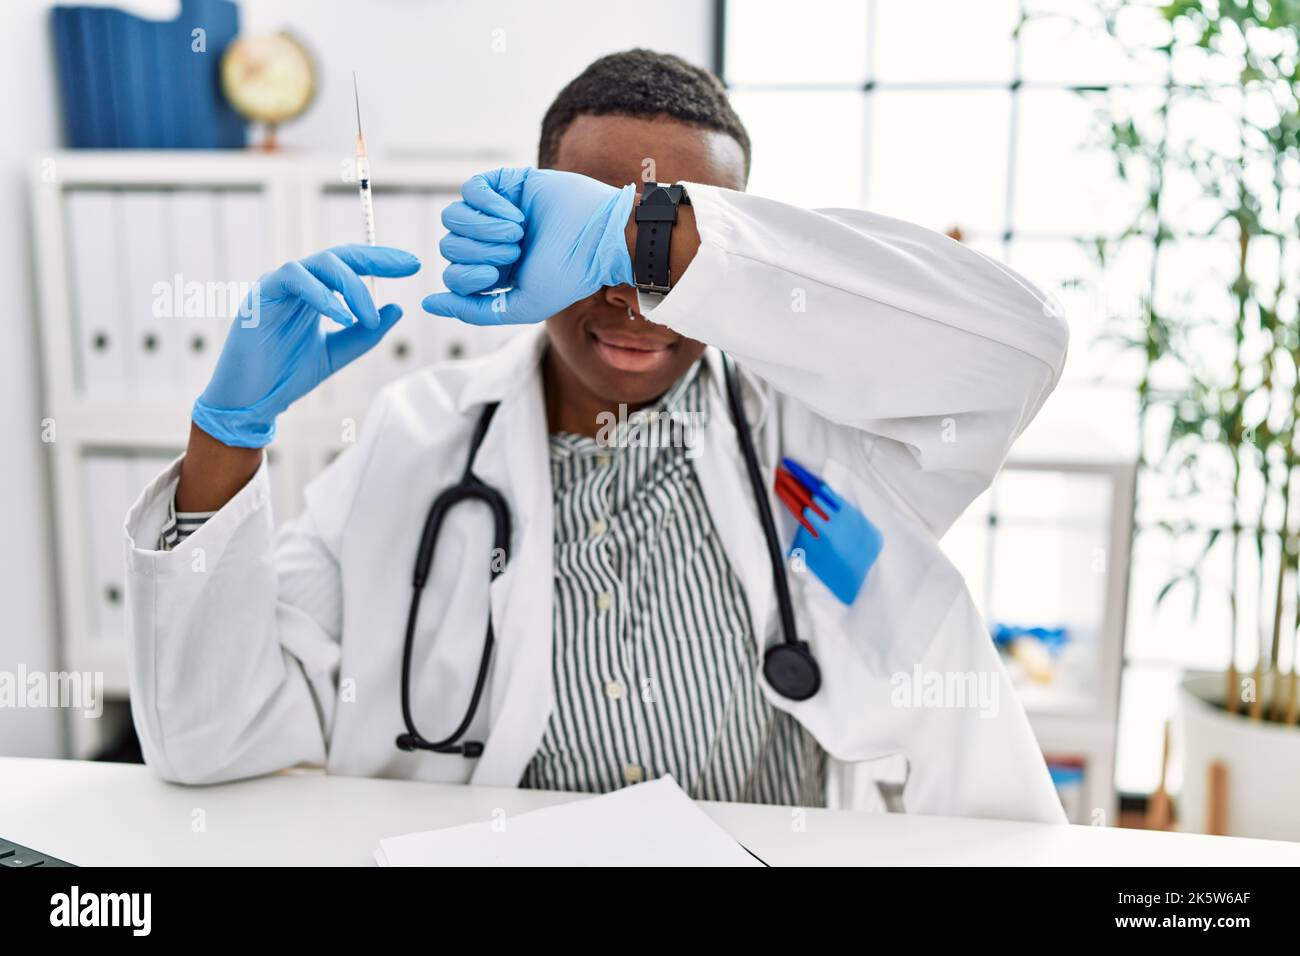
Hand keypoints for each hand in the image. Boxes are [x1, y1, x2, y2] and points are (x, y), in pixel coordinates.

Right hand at [192, 244, 420, 447]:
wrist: (252, 400)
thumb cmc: (287, 375)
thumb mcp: (338, 353)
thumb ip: (365, 333)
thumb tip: (397, 307)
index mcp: (315, 293)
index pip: (351, 266)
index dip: (381, 261)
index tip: (412, 265)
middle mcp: (297, 283)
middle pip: (340, 256)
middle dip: (376, 258)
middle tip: (407, 265)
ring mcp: (278, 286)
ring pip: (321, 264)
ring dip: (352, 287)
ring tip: (368, 319)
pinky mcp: (260, 295)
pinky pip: (294, 279)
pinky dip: (321, 295)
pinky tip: (342, 317)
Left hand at [422, 167, 634, 325]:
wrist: (598, 238)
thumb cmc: (566, 275)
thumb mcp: (520, 306)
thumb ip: (474, 311)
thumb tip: (429, 304)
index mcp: (495, 271)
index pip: (453, 274)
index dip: (466, 276)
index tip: (497, 275)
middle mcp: (491, 242)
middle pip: (449, 246)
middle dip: (478, 252)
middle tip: (516, 250)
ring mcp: (496, 211)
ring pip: (453, 217)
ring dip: (482, 228)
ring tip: (516, 232)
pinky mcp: (505, 183)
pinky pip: (470, 189)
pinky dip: (486, 204)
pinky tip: (512, 213)